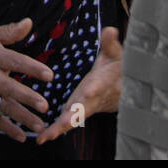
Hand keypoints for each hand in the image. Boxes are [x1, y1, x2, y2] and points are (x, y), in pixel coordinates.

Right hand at [0, 18, 53, 141]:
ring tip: (39, 126)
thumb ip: (10, 31)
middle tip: (45, 106)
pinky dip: (6, 128)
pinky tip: (21, 136)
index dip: (33, 68)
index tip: (50, 75)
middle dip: (27, 98)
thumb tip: (29, 22)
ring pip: (4, 106)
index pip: (16, 62)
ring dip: (22, 117)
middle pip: (10, 88)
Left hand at [35, 27, 121, 144]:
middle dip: (74, 116)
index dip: (96, 88)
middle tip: (63, 123)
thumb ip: (110, 43)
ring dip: (61, 127)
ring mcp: (86, 107)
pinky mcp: (78, 111)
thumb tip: (110, 29)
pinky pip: (68, 122)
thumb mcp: (115, 54)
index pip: (101, 84)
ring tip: (47, 136)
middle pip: (85, 108)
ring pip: (75, 119)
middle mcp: (95, 98)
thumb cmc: (117, 68)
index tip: (90, 91)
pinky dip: (57, 130)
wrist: (124, 90)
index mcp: (104, 82)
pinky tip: (43, 137)